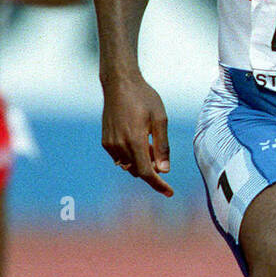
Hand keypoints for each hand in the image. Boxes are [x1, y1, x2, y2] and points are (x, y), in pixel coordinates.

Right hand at [101, 73, 173, 196]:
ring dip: (141, 162)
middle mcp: (120, 145)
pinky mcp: (106, 142)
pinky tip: (137, 140)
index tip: (169, 192)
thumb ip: (162, 146)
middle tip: (159, 151)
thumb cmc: (143, 98)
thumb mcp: (160, 119)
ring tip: (148, 141)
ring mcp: (110, 144)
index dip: (159, 184)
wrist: (119, 83)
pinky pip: (120, 159)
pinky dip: (131, 157)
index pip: (147, 173)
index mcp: (135, 141)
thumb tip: (164, 170)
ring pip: (129, 166)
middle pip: (139, 171)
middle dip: (152, 169)